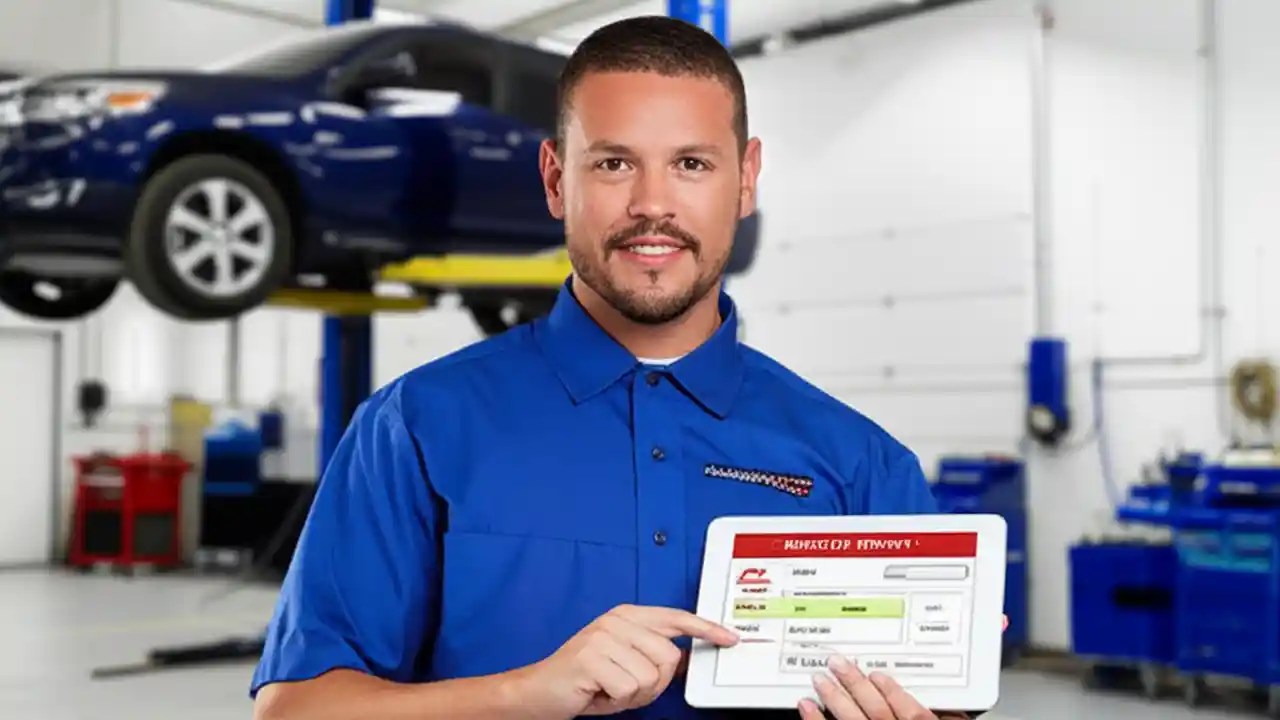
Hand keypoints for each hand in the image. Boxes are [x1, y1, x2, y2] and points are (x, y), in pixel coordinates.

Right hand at [512, 604, 738, 718]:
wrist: (538, 691)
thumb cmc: (584, 679)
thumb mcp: (624, 661)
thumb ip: (653, 654)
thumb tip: (686, 658)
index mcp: (625, 615)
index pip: (675, 618)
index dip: (705, 628)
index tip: (728, 638)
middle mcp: (615, 621)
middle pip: (668, 656)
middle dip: (654, 683)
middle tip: (626, 687)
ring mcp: (602, 637)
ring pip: (650, 676)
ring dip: (633, 695)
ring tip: (610, 689)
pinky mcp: (591, 658)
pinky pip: (629, 689)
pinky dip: (618, 701)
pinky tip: (599, 693)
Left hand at [797, 614, 1004, 719]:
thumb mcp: (960, 714)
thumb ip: (972, 675)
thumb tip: (996, 623)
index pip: (915, 716)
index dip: (896, 696)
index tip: (879, 676)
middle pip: (879, 715)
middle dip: (856, 688)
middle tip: (837, 664)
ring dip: (835, 701)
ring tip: (820, 679)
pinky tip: (807, 706)